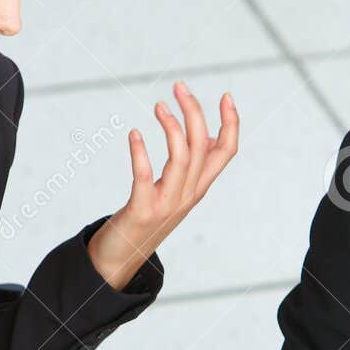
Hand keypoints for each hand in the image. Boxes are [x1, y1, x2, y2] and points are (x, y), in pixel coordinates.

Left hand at [85, 80, 238, 289]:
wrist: (118, 262)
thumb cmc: (143, 221)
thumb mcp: (174, 192)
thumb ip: (190, 167)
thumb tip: (206, 135)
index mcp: (198, 188)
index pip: (226, 152)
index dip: (231, 123)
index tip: (226, 96)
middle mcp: (188, 195)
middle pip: (204, 147)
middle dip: (195, 112)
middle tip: (179, 87)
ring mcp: (167, 204)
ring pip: (183, 158)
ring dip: (172, 127)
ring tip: (158, 106)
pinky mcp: (142, 211)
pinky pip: (145, 176)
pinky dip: (140, 152)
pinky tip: (133, 134)